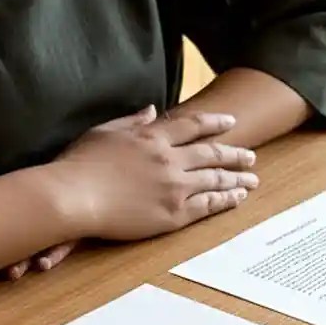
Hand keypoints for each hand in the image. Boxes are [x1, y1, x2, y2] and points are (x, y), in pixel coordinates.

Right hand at [8, 106, 257, 278]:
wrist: (73, 196)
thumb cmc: (79, 164)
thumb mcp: (104, 132)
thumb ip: (133, 121)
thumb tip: (154, 110)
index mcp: (153, 137)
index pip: (193, 125)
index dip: (215, 123)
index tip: (230, 124)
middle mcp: (170, 159)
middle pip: (212, 153)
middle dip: (235, 154)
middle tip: (251, 157)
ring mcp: (174, 187)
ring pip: (215, 180)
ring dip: (237, 179)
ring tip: (252, 180)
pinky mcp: (173, 213)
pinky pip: (207, 206)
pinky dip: (225, 201)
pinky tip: (237, 199)